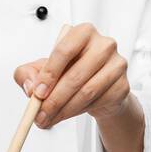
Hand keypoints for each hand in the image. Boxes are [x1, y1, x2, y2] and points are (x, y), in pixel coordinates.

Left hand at [11, 22, 132, 129]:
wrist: (98, 87)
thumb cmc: (70, 71)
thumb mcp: (42, 69)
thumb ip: (27, 74)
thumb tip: (30, 87)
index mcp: (82, 33)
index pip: (64, 50)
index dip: (49, 74)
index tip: (37, 93)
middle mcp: (104, 45)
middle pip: (75, 75)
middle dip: (54, 99)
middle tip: (40, 114)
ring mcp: (117, 64)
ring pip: (86, 92)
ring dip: (64, 110)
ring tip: (49, 119)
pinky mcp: (123, 85)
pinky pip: (98, 102)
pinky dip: (78, 112)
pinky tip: (67, 114)